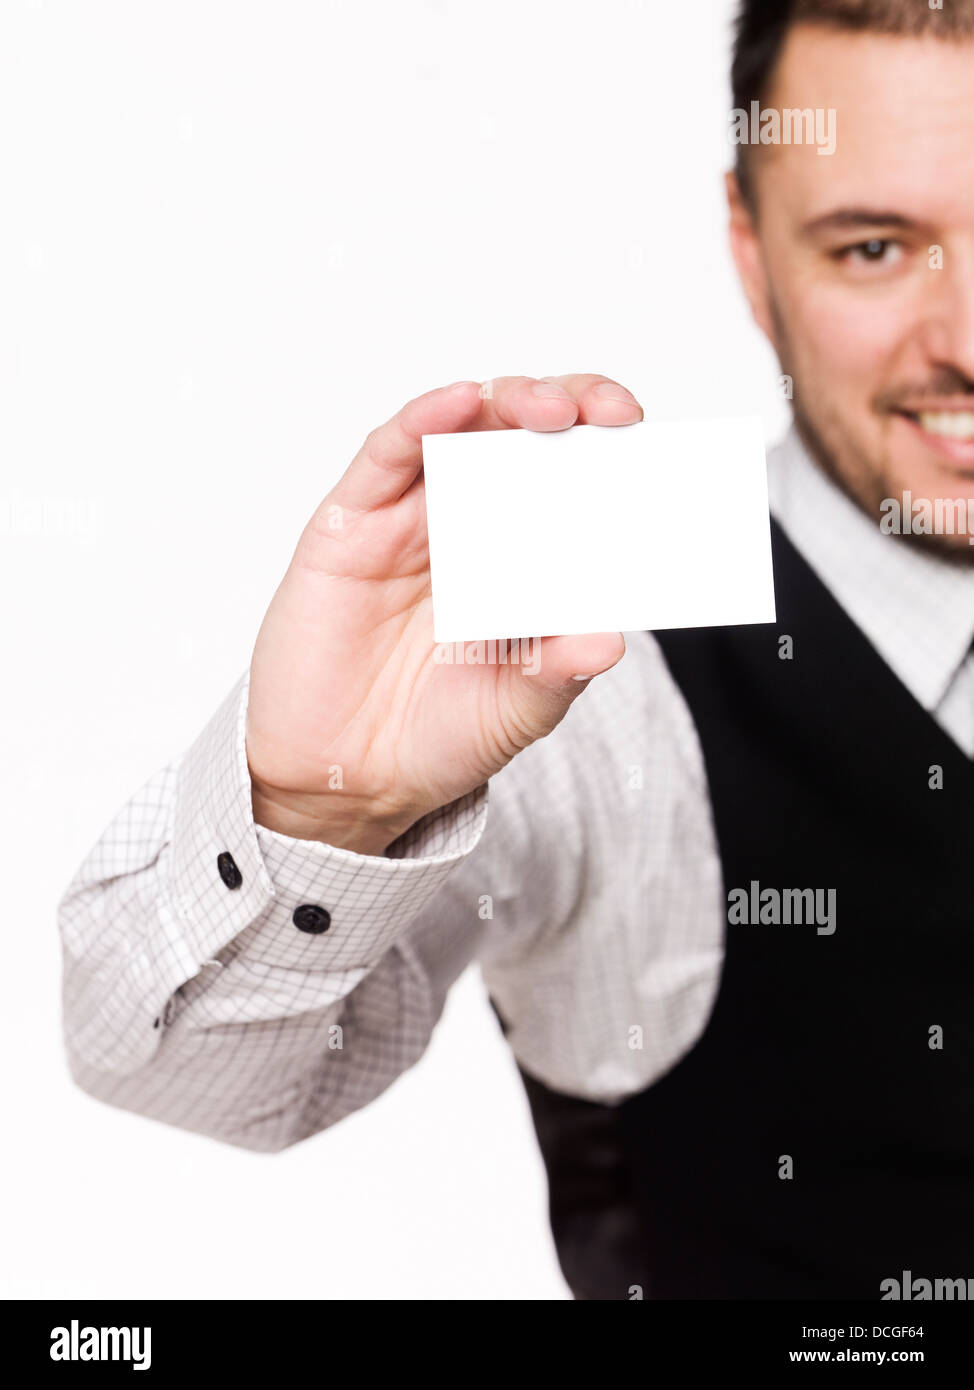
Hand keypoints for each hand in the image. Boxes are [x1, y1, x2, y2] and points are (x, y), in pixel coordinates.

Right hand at [245, 374, 642, 851]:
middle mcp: (469, 526)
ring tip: (547, 407)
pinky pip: (386, 456)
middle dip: (570, 408)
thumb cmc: (434, 737)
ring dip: (506, 402)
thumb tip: (610, 640)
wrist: (344, 780)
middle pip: (521, 436)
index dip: (608, 454)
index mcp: (519, 561)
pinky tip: (456, 405)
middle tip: (606, 415)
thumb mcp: (516, 711)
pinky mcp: (351, 525)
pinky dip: (421, 420)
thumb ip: (559, 673)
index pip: (572, 483)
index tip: (647, 446)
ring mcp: (409, 520)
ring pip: (460, 429)